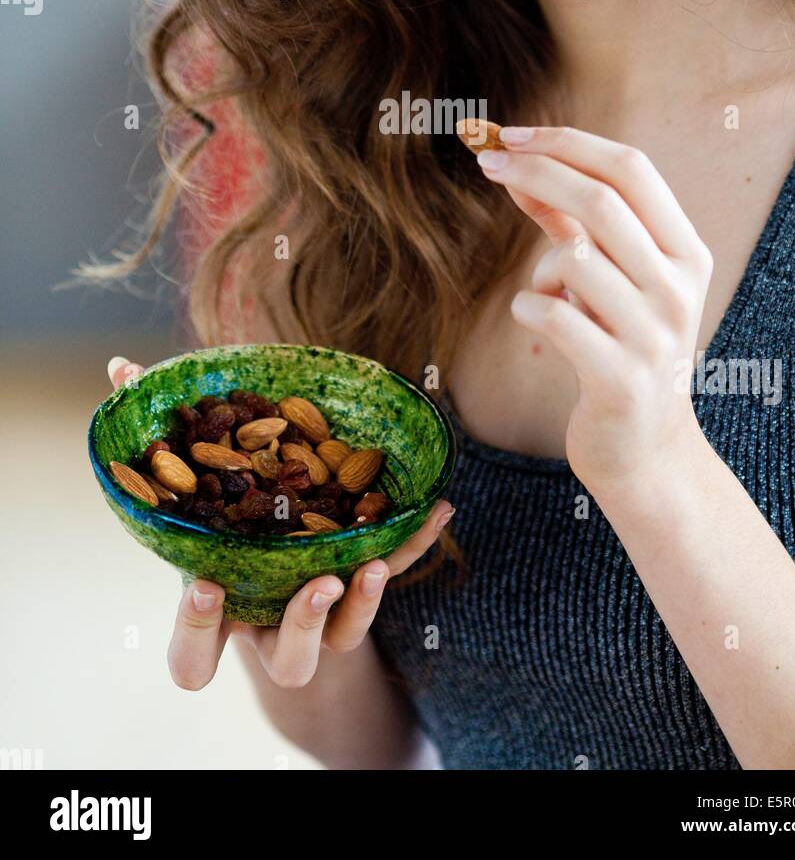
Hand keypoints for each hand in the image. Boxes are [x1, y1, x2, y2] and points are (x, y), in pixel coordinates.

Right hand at [107, 356, 454, 689]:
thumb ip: (152, 435)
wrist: (271, 568)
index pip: (194, 658)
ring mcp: (320, 617)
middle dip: (303, 622)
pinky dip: (412, 542)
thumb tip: (122, 367)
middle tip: (319, 581)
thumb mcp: (184, 489)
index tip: (206, 581)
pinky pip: (391, 573)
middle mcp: (270, 628)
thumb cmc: (215, 522)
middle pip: (288, 661)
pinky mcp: (361, 588)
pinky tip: (438, 505)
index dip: (198, 630)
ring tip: (373, 561)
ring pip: (343, 638)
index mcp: (218, 612)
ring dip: (362, 603)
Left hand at [473, 127, 713, 494]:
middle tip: (486, 162)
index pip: (632, 168)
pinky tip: (538, 320)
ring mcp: (654, 335)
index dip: (568, 142)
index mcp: (686, 252)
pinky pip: (552, 315)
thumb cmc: (621, 349)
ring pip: (573, 257)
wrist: (645, 449)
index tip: (511, 136)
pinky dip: (528, 307)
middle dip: (535, 172)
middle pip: (601, 200)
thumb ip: (570, 222)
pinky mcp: (620, 378)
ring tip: (548, 292)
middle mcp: (679, 287)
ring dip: (540, 266)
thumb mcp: (610, 279)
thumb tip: (518, 166)